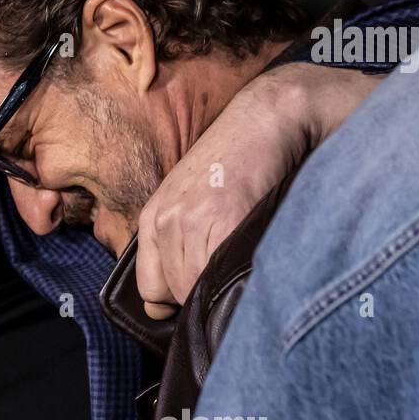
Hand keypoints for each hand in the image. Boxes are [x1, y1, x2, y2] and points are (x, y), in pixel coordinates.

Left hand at [136, 62, 382, 316]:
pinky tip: (257, 262)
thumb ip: (182, 242)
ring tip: (249, 270)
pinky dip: (240, 280)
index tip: (205, 298)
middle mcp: (163, 221)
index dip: (180, 301)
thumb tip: (186, 299)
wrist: (267, 119)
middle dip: (205, 298)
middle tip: (234, 283)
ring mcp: (189, 220)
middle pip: (176, 295)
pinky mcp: (221, 217)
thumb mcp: (192, 199)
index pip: (151, 292)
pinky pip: (222, 275)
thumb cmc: (237, 163)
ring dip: (226, 291)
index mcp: (151, 219)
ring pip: (199, 289)